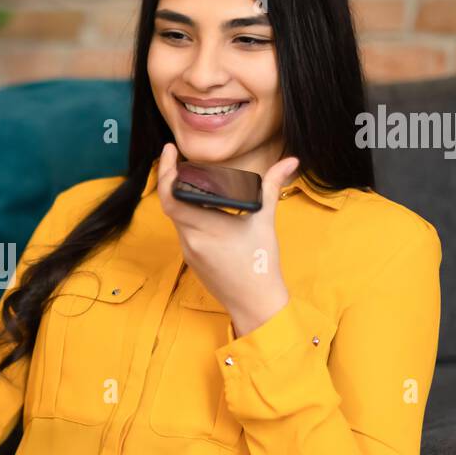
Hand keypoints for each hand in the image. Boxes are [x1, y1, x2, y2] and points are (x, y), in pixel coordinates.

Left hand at [157, 142, 300, 337]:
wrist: (255, 303)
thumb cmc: (260, 263)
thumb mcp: (265, 221)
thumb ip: (272, 187)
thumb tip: (290, 161)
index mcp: (206, 227)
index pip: (172, 197)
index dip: (165, 173)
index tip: (169, 152)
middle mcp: (191, 239)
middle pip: (171, 204)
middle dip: (171, 180)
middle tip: (178, 160)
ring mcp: (189, 250)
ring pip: (177, 217)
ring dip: (180, 197)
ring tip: (189, 178)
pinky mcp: (192, 258)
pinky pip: (184, 230)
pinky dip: (188, 214)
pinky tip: (199, 205)